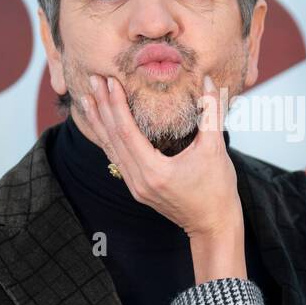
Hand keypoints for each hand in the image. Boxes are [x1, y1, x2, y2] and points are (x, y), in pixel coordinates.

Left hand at [79, 72, 242, 244]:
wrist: (214, 225)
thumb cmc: (218, 189)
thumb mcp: (215, 148)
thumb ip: (211, 112)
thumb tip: (208, 80)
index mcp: (155, 172)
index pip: (127, 131)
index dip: (117, 104)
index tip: (111, 81)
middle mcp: (139, 181)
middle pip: (113, 138)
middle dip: (102, 107)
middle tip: (93, 79)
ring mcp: (136, 187)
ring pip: (110, 149)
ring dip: (99, 122)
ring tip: (87, 98)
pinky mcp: (138, 188)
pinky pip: (117, 158)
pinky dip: (107, 138)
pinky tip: (101, 124)